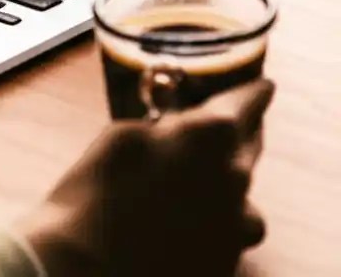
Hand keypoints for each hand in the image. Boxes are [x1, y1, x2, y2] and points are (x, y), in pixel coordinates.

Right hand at [18, 79, 274, 276]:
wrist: (87, 270)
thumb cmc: (93, 197)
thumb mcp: (119, 139)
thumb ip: (160, 127)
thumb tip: (173, 128)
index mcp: (209, 136)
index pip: (246, 102)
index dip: (249, 93)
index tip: (259, 87)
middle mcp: (235, 178)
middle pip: (247, 147)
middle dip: (235, 136)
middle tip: (219, 131)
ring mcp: (235, 225)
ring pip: (240, 196)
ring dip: (222, 185)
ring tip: (188, 188)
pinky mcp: (226, 259)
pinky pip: (229, 233)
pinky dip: (212, 224)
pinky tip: (181, 226)